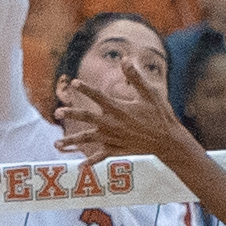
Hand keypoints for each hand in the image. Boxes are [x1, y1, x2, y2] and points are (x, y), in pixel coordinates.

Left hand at [54, 57, 189, 165]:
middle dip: (71, 114)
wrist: (168, 142)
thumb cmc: (160, 116)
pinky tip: (80, 167)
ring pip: (88, 139)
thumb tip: (125, 59)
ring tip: (56, 144)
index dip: (85, 88)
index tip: (74, 82)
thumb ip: (135, 77)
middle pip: (87, 117)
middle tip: (57, 113)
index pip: (98, 96)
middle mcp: (112, 124)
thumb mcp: (150, 94)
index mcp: (119, 109)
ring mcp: (113, 139)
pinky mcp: (117, 150)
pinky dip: (90, 162)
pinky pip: (100, 156)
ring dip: (71, 141)